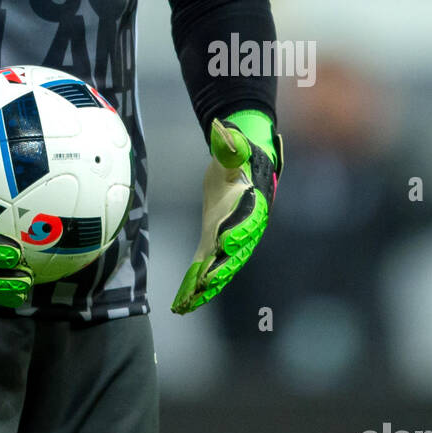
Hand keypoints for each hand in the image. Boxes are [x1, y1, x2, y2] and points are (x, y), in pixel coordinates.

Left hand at [171, 109, 281, 314]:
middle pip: (233, 254)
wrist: (245, 166)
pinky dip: (195, 286)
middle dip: (219, 270)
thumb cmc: (240, 157)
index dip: (236, 235)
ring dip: (203, 287)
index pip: (244, 222)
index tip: (225, 245)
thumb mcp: (235, 149)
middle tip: (204, 285)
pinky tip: (181, 303)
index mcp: (250, 207)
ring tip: (186, 304)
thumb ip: (230, 144)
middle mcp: (243, 230)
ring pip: (218, 269)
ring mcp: (230, 241)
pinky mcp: (215, 244)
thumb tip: (221, 128)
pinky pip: (206, 268)